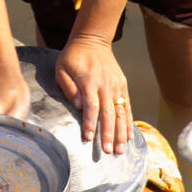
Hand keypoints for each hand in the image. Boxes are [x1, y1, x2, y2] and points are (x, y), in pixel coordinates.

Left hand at [54, 34, 133, 155]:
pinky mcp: (122, 86)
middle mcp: (105, 85)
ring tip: (121, 150)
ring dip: (121, 133)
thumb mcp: (62, 68)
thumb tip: (78, 105)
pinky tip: (130, 136)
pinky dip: (129, 122)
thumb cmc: (73, 56)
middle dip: (109, 134)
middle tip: (109, 152)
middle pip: (108, 113)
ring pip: (121, 113)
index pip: (91, 107)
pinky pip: (127, 107)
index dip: (90, 124)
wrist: (92, 40)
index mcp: (89, 82)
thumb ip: (68, 87)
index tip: (89, 139)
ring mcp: (116, 86)